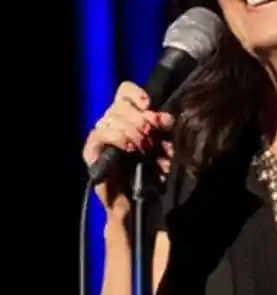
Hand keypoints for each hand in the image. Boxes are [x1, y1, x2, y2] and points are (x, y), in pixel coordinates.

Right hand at [82, 82, 174, 215]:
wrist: (137, 202)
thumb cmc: (152, 172)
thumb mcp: (163, 146)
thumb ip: (163, 130)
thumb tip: (167, 118)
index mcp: (128, 117)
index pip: (125, 91)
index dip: (137, 94)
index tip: (150, 105)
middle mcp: (111, 122)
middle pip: (120, 104)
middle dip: (142, 118)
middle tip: (153, 136)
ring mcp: (100, 135)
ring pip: (112, 117)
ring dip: (134, 131)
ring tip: (145, 148)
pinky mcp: (91, 150)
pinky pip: (102, 133)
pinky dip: (119, 137)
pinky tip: (130, 148)